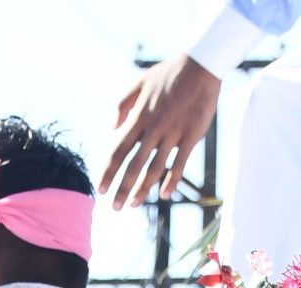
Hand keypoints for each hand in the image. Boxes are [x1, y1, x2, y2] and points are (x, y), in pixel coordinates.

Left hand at [102, 55, 220, 209]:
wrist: (199, 66)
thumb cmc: (168, 73)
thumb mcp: (139, 83)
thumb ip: (122, 105)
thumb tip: (112, 127)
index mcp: (139, 118)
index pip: (118, 150)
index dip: (108, 172)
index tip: (100, 189)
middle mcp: (153, 129)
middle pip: (133, 165)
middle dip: (122, 189)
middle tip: (115, 208)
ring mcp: (172, 134)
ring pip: (154, 168)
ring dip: (143, 189)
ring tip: (133, 205)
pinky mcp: (191, 136)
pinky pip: (179, 163)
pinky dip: (172, 181)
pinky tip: (165, 195)